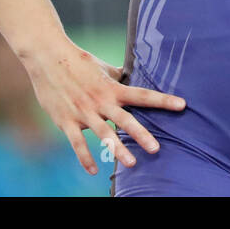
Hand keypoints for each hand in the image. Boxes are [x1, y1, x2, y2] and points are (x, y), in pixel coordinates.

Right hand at [23, 42, 186, 174]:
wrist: (47, 57)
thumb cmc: (77, 60)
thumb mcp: (102, 66)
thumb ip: (118, 74)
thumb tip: (130, 73)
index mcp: (112, 88)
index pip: (142, 94)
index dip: (163, 100)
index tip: (182, 105)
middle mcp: (101, 101)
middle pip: (125, 120)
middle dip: (141, 135)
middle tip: (156, 149)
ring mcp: (84, 112)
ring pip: (103, 134)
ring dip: (117, 149)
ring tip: (132, 164)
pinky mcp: (66, 121)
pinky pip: (77, 143)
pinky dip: (85, 158)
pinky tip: (93, 171)